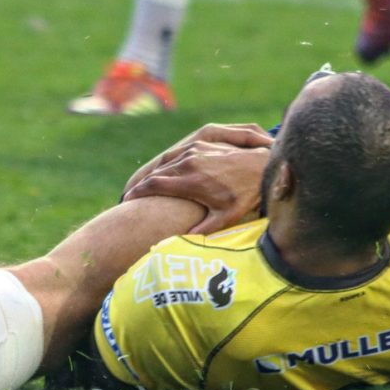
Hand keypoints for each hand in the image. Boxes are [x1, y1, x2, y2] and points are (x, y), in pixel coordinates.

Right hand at [122, 123, 273, 233]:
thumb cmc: (246, 195)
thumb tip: (181, 244)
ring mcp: (194, 152)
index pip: (153, 186)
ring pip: (164, 164)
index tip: (127, 201)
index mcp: (190, 181)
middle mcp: (188, 163)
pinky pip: (175, 156)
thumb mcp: (226, 217)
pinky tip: (161, 175)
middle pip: (155, 174)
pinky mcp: (200, 145)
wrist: (262, 166)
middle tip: (128, 197)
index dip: (137, 194)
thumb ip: (203, 231)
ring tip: (141, 187)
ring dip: (152, 175)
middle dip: (140, 186)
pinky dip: (165, 166)